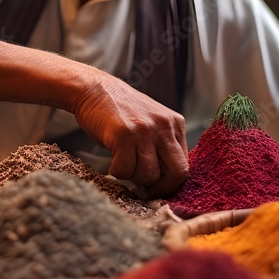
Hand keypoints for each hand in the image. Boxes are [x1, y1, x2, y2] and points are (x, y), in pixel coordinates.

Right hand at [71, 75, 187, 197]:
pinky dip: (117, 173)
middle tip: (144, 189)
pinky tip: (112, 162)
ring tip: (123, 165)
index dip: (171, 183)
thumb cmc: (119, 110)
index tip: (157, 187)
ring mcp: (145, 130)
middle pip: (177, 173)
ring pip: (149, 175)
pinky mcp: (124, 135)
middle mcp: (164, 126)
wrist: (93, 89)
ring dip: (133, 178)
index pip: (185, 165)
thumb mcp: (151, 121)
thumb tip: (167, 179)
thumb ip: (162, 144)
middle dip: (160, 188)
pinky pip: (125, 170)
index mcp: (175, 123)